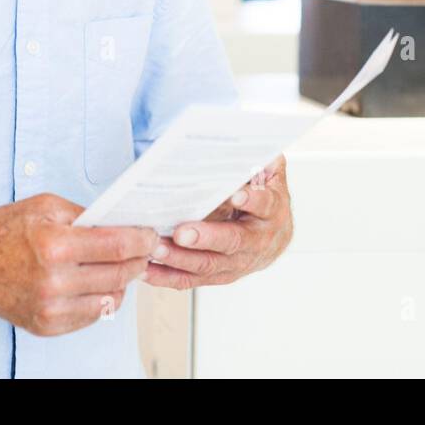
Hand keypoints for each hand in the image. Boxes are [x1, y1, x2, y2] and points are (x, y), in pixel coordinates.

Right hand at [0, 192, 157, 335]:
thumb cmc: (3, 231)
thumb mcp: (46, 206)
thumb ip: (87, 215)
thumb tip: (123, 223)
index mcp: (55, 246)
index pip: (119, 246)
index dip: (143, 240)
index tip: (152, 235)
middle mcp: (54, 282)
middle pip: (120, 274)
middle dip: (138, 260)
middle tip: (142, 249)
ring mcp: (50, 309)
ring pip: (110, 299)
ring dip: (121, 281)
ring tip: (117, 265)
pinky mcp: (47, 327)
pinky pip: (92, 316)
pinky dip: (100, 299)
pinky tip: (94, 282)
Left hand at [143, 155, 293, 289]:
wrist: (276, 237)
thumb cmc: (267, 200)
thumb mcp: (270, 174)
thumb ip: (260, 160)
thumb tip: (244, 144)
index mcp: (272, 211)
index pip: (265, 205)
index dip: (252, 201)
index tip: (236, 196)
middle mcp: (258, 241)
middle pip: (233, 241)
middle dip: (206, 237)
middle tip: (182, 232)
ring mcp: (239, 262)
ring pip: (210, 265)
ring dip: (181, 258)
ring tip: (157, 248)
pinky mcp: (220, 275)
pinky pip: (193, 279)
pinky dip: (168, 276)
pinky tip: (148, 270)